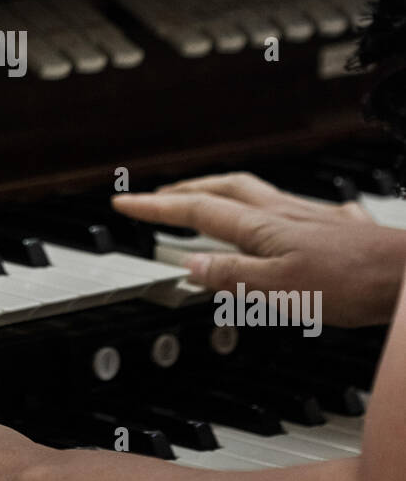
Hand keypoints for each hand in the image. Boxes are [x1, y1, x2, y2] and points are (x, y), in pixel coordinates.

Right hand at [113, 171, 405, 326]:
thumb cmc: (355, 281)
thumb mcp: (281, 289)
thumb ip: (233, 277)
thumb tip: (192, 266)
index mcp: (262, 228)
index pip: (196, 212)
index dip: (156, 208)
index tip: (125, 202)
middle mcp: (282, 214)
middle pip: (222, 191)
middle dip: (184, 191)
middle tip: (157, 197)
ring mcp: (308, 217)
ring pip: (253, 194)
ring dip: (219, 192)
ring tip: (204, 200)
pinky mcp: (331, 228)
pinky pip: (286, 208)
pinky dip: (265, 208)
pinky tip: (278, 217)